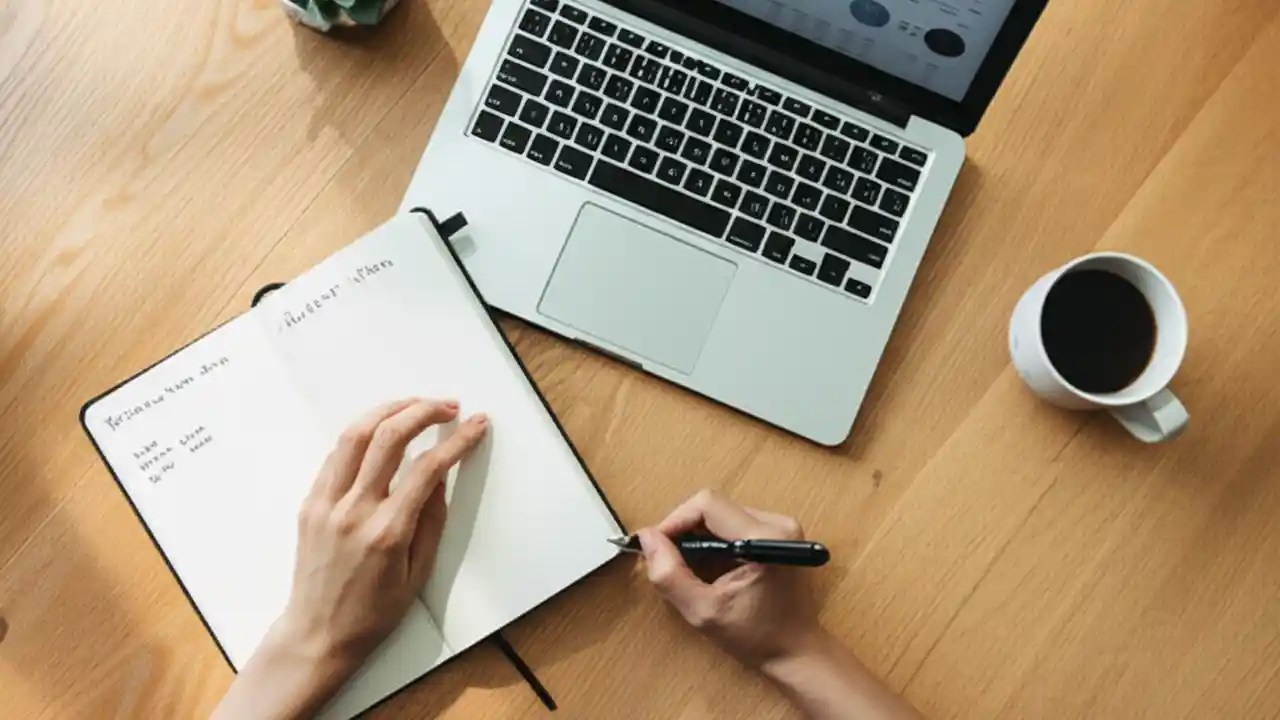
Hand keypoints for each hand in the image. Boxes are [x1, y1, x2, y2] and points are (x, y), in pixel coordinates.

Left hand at [213, 398, 488, 719]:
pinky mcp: (310, 504)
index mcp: (387, 532)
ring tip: (414, 405)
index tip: (476, 424)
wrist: (318, 634)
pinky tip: (381, 431)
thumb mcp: (419, 573)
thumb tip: (439, 476)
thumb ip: (432, 520)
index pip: (428, 468)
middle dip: (423, 411)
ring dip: (388, 410)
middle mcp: (354, 511)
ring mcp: (327, 504)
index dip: (458, 440)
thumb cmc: (373, 613)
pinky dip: (362, 434)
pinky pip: (336, 455)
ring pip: (355, 435)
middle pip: (389, 437)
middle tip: (447, 406)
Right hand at [637, 489, 821, 668]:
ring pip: (721, 512)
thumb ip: (670, 575)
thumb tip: (647, 538)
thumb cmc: (756, 637)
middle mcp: (778, 524)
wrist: (796, 651)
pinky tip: (710, 563)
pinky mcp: (779, 532)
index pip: (707, 504)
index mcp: (765, 539)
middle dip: (684, 529)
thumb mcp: (704, 612)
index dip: (675, 520)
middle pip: (713, 506)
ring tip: (689, 565)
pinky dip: (714, 538)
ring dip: (698, 534)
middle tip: (668, 559)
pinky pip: (734, 521)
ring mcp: (781, 526)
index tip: (656, 546)